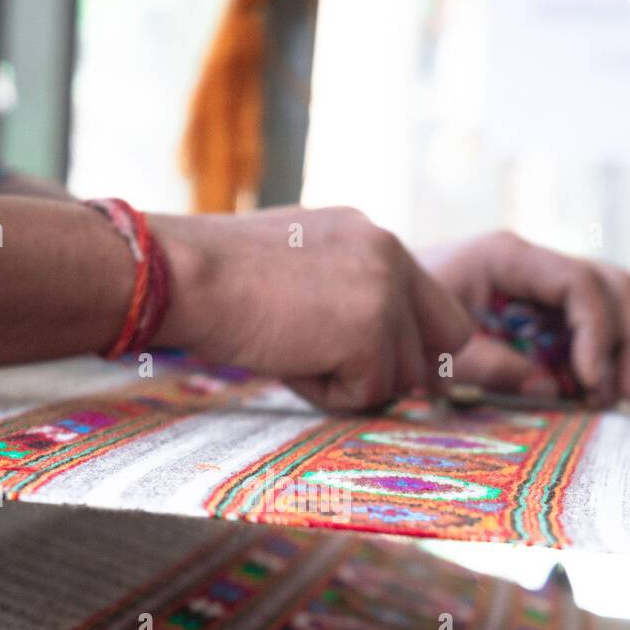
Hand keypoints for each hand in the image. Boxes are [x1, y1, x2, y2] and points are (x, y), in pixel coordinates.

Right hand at [149, 206, 473, 410]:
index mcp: (372, 236)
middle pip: (444, 340)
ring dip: (351, 383)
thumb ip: (344, 291)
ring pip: (403, 375)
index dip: (416, 344)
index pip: (434, 303)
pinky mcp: (371, 331)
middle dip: (401, 370)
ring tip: (293, 353)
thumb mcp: (297, 266)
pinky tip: (288, 361)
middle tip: (344, 376)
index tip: (387, 367)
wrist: (185, 274)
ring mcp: (386, 290)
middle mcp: (390, 253)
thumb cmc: (216, 279)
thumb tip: (365, 341)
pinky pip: (368, 393)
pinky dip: (326, 393)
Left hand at [420, 231, 629, 405]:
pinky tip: (594, 396)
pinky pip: (593, 327)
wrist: (381, 314)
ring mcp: (545, 287)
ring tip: (613, 401)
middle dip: (627, 340)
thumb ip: (490, 367)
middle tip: (621, 396)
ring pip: (615, 302)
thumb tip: (549, 390)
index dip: (596, 331)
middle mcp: (535, 265)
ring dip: (624, 351)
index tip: (588, 381)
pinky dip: (603, 359)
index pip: (577, 283)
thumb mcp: (438, 354)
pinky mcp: (546, 312)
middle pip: (614, 286)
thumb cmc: (404, 328)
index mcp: (508, 258)